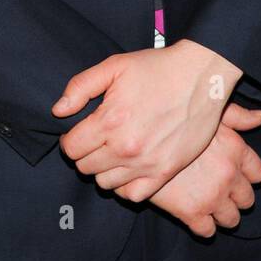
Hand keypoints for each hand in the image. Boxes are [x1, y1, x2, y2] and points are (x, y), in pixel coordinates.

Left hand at [53, 39, 243, 200]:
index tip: (80, 131)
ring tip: (113, 151)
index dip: (70, 138)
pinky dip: (125, 185)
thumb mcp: (114, 66)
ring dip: (103, 169)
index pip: (71, 148)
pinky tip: (128, 168)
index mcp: (110, 121)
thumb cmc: (157, 68)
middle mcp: (126, 147)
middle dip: (85, 153)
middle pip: (85, 167)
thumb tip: (58, 111)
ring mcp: (147, 163)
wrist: (201, 76)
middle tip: (97, 138)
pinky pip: (133, 195)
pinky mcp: (166, 172)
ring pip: (105, 183)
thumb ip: (80, 87)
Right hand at [148, 103, 260, 236]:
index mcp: (236, 149)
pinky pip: (208, 231)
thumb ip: (238, 116)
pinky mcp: (192, 213)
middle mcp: (229, 174)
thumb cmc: (173, 121)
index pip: (258, 174)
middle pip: (248, 200)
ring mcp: (212, 196)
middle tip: (220, 191)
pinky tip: (194, 215)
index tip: (236, 176)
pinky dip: (203, 227)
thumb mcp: (207, 111)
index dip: (247, 176)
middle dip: (236, 198)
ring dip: (222, 214)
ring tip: (208, 205)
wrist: (138, 141)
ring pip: (232, 220)